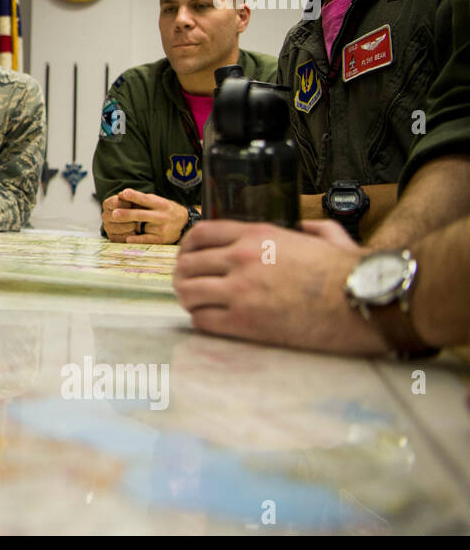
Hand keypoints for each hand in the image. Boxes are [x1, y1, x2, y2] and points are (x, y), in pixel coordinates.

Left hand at [103, 188, 188, 243]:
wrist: (184, 223)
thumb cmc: (165, 210)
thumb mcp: (157, 201)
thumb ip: (142, 199)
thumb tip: (122, 195)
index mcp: (160, 204)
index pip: (145, 199)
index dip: (134, 196)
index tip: (123, 193)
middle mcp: (162, 216)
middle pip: (142, 214)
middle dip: (127, 214)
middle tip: (114, 213)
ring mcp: (162, 228)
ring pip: (142, 227)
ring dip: (128, 226)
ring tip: (115, 225)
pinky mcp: (161, 239)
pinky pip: (146, 240)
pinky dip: (136, 240)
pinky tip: (127, 238)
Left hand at [172, 219, 386, 354]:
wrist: (364, 301)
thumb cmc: (349, 271)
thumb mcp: (326, 235)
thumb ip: (307, 228)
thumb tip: (303, 227)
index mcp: (257, 234)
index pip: (200, 234)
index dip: (188, 246)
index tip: (188, 256)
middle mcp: (241, 258)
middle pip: (187, 264)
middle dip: (185, 275)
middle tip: (190, 285)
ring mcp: (240, 290)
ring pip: (188, 292)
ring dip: (189, 298)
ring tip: (197, 304)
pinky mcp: (244, 322)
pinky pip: (202, 320)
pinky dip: (202, 320)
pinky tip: (212, 321)